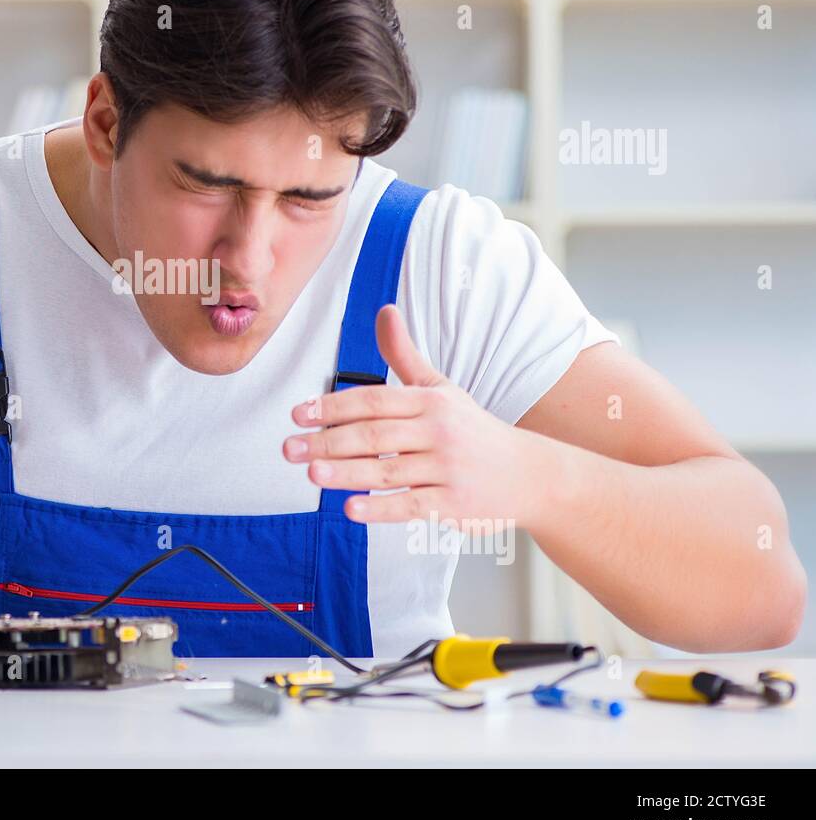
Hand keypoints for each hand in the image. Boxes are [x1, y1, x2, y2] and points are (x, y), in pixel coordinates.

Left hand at [282, 304, 546, 527]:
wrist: (529, 474)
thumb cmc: (472, 429)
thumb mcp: (441, 388)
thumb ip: (404, 356)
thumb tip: (384, 310)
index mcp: (430, 401)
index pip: (373, 401)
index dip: (333, 406)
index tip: (297, 414)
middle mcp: (438, 432)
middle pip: (374, 435)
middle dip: (327, 441)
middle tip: (288, 448)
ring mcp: (447, 469)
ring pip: (389, 471)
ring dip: (347, 473)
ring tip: (310, 474)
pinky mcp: (453, 504)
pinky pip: (411, 506)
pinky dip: (380, 508)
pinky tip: (350, 509)